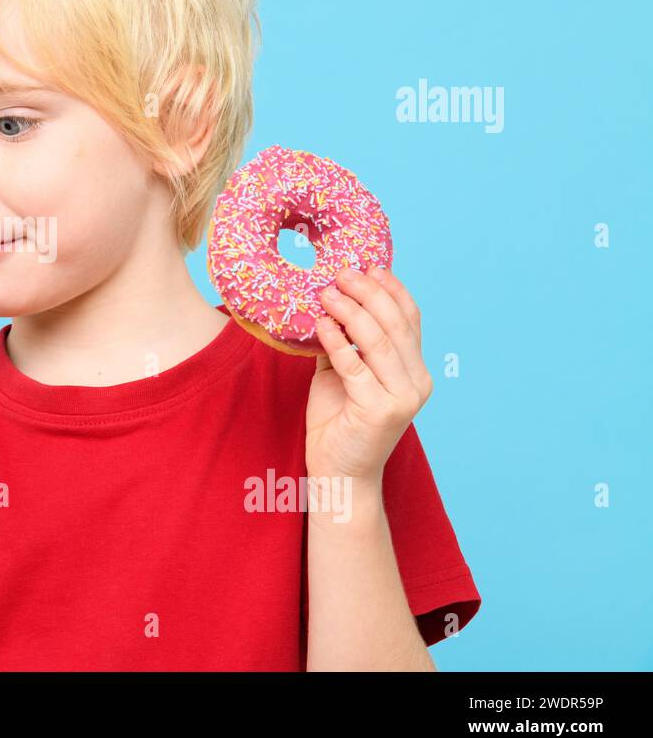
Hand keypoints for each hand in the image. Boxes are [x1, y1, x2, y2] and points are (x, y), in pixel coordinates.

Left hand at [305, 266, 432, 484]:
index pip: (410, 319)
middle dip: (368, 292)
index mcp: (415, 369)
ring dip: (350, 311)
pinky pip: (354, 365)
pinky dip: (336, 340)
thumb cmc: (339, 421)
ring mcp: (403, 397)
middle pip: (395, 323)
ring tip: (325, 292)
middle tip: (341, 273)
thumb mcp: (343, 373)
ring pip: (377, 341)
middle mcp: (417, 381)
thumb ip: (344, 342)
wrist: (340, 472)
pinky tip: (319, 324)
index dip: (392, 289)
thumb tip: (328, 301)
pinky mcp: (380, 410)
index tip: (369, 265)